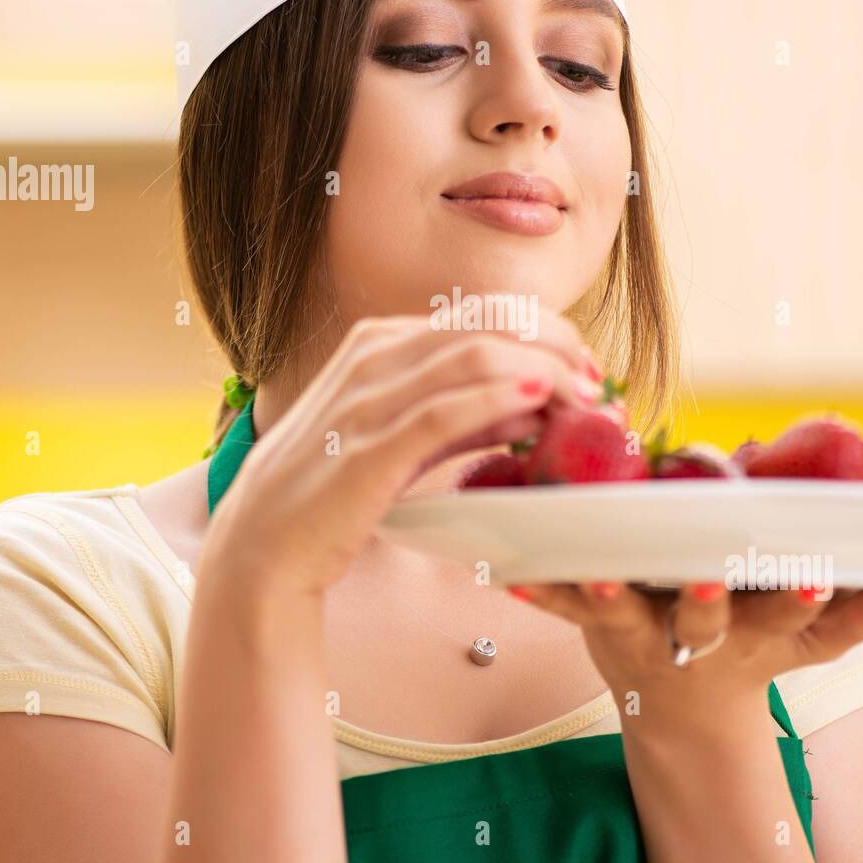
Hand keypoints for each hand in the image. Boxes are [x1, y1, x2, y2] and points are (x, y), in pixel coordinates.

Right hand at [202, 307, 603, 597]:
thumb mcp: (405, 436)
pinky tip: (539, 397)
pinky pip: (443, 410)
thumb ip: (465, 413)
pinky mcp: (367, 450)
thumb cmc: (332, 489)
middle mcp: (372, 357)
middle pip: (486, 324)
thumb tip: (534, 395)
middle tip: (599, 381)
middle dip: (555, 344)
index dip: (544, 332)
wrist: (262, 549)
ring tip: (586, 398)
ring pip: (472, 355)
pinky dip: (498, 397)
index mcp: (378, 343)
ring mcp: (366, 400)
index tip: (587, 366)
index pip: (480, 313)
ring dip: (542, 369)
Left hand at [506, 580, 862, 735]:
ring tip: (594, 572)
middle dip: (708, 597)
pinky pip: (564, 608)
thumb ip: (859, 612)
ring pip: (628, 615)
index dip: (806, 596)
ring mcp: (646, 636)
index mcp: (762, 632)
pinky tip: (509, 571)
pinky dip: (540, 591)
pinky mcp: (597, 627)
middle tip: (703, 573)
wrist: (682, 712)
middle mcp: (703, 637)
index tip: (816, 571)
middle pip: (708, 619)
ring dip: (610, 593)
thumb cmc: (754, 654)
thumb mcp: (811, 644)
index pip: (793, 615)